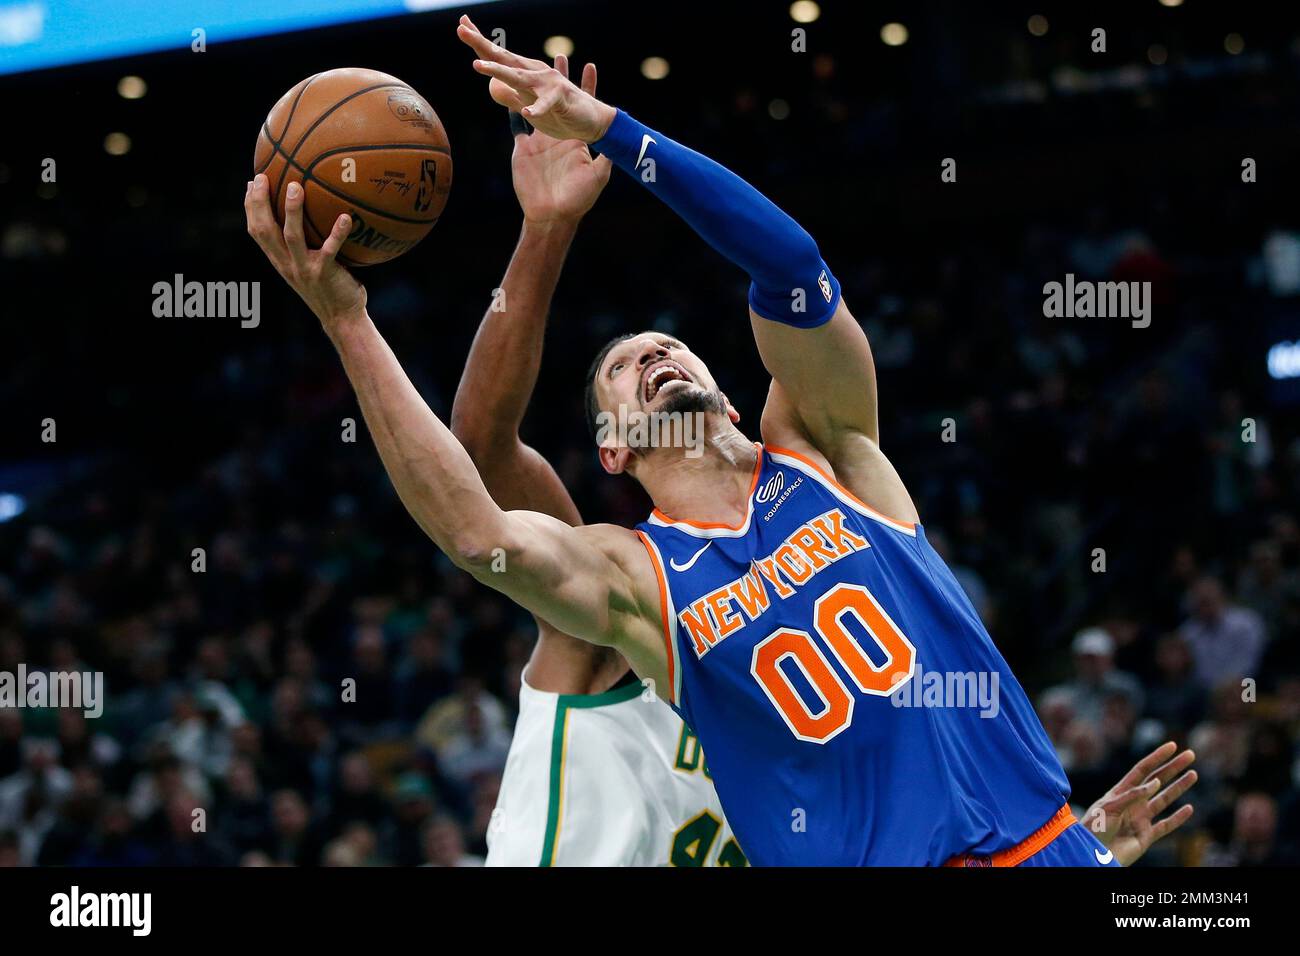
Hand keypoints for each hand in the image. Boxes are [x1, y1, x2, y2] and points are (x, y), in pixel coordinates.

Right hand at [244, 174, 365, 335]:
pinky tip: (345, 217)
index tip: (252, 182)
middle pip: (265, 230)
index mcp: (279, 261)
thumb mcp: (308, 266)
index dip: (250, 206)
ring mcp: (304, 270)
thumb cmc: (329, 288)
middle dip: (260, 202)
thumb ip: (302, 245)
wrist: (341, 319)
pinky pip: (331, 250)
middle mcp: (286, 264)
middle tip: (263, 177)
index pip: (256, 231)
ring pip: (292, 237)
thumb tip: (308, 216)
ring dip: (292, 211)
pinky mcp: (324, 275)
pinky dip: (337, 233)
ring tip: (296, 186)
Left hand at [457, 14, 616, 143]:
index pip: (499, 57)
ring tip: (478, 66)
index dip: (480, 43)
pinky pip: (547, 104)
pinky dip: (538, 108)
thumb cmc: (560, 114)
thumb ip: (512, 96)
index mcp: (526, 75)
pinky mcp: (562, 99)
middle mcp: (535, 74)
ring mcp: (549, 85)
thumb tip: (492, 88)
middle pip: (504, 58)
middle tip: (462, 30)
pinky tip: (527, 113)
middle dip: (482, 45)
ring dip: (499, 71)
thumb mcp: (530, 106)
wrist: (592, 121)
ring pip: (520, 78)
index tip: (461, 26)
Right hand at [511, 55, 611, 224]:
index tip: (589, 66)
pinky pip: (515, 125)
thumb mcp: (596, 178)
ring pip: (534, 108)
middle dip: (558, 79)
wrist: (550, 216)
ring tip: (529, 67)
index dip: (587, 87)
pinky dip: (510, 109)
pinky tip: (506, 91)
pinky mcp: (523, 149)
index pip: (583, 107)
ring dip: (532, 88)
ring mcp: (540, 141)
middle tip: (559, 56)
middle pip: (558, 101)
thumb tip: (622, 142)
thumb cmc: (577, 200)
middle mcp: (559, 136)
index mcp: (577, 139)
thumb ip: (606, 160)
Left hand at [1080, 741, 1196, 865]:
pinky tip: (1189, 809)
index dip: (1157, 757)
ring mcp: (1141, 819)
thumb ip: (1131, 796)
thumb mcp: (1108, 807)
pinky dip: (1178, 818)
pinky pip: (1166, 826)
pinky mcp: (1146, 836)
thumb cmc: (1093, 828)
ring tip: (1194, 774)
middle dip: (1173, 767)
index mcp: (1121, 792)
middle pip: (1158, 780)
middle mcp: (1133, 803)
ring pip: (1165, 800)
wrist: (1091, 854)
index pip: (1142, 770)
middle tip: (1190, 755)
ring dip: (1180, 787)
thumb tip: (1155, 782)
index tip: (1172, 745)